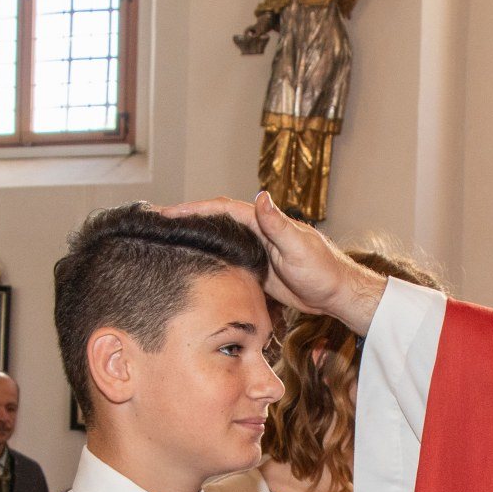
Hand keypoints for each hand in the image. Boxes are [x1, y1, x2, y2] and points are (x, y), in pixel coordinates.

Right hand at [159, 194, 387, 333]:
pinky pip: (227, 260)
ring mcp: (255, 250)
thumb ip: (278, 225)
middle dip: (186, 219)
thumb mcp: (299, 247)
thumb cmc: (323, 270)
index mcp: (262, 222)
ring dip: (195, 238)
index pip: (221, 210)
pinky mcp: (257, 269)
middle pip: (214, 221)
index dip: (194, 209)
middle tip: (156, 222)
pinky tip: (193, 265)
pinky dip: (209, 258)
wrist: (336, 294)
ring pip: (218, 240)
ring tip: (165, 240)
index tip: (167, 212)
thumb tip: (261, 197)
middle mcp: (256, 232)